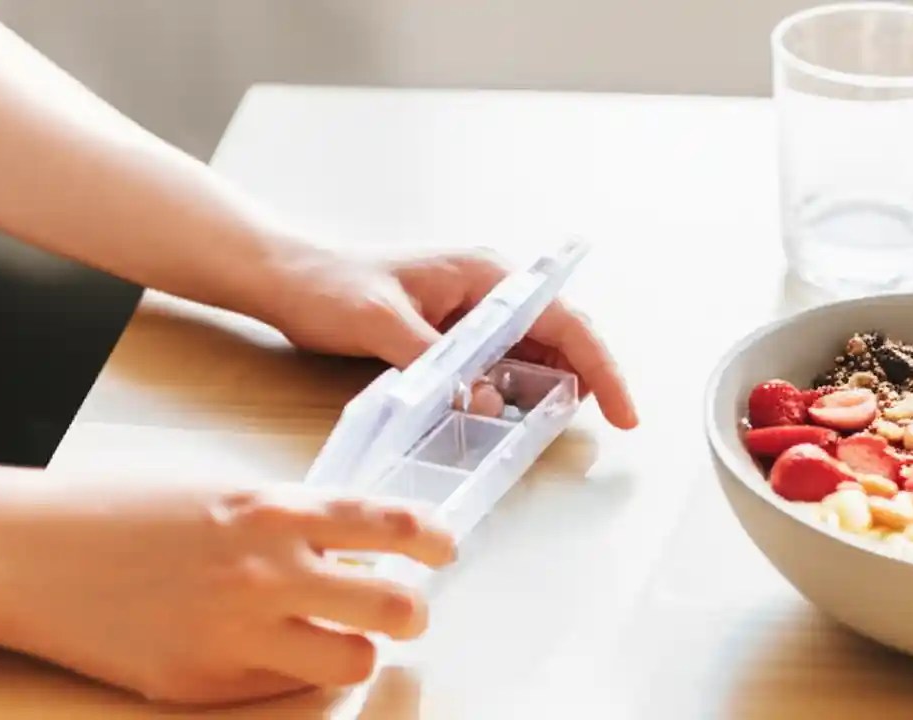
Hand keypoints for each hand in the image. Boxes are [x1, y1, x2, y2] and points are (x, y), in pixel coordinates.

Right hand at [0, 476, 454, 704]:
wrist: (30, 553)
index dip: (432, 540)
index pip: (389, 524)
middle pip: (394, 605)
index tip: (445, 549)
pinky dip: (294, 673)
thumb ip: (290, 516)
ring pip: (353, 660)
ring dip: (359, 651)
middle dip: (413, 610)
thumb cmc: (119, 508)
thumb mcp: (219, 488)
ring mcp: (238, 632)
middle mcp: (268, 570)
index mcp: (274, 508)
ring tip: (341, 639)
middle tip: (408, 609)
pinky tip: (273, 652)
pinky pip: (285, 688)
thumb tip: (350, 548)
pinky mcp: (206, 682)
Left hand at [260, 245, 638, 429]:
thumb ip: (436, 363)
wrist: (289, 277)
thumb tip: (486, 403)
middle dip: (583, 381)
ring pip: (534, 353)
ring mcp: (474, 310)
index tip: (624, 412)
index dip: (601, 368)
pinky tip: (503, 415)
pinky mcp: (455, 330)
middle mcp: (490, 289)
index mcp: (486, 275)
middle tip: (588, 427)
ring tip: (547, 426)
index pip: (565, 321)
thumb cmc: (330, 286)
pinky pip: (502, 363)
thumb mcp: (381, 324)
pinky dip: (513, 391)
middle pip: (561, 337)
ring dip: (547, 389)